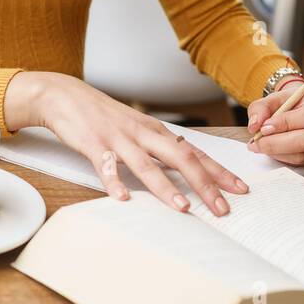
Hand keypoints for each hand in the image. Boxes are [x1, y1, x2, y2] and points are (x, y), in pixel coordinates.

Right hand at [3, 71, 248, 215]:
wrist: (64, 95)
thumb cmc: (103, 116)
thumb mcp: (137, 128)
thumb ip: (159, 147)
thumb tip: (186, 169)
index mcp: (156, 132)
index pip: (195, 152)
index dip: (219, 171)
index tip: (239, 189)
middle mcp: (143, 134)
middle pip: (181, 158)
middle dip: (205, 184)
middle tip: (222, 208)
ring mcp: (118, 139)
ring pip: (146, 165)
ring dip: (165, 187)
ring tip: (183, 207)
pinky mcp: (93, 144)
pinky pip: (106, 165)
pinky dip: (114, 182)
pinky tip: (122, 198)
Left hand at [246, 83, 303, 167]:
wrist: (302, 110)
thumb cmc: (292, 103)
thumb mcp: (275, 98)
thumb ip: (261, 108)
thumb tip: (255, 125)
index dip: (287, 123)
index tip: (265, 127)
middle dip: (277, 143)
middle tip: (257, 142)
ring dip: (278, 153)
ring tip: (262, 146)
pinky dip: (285, 159)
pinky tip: (274, 151)